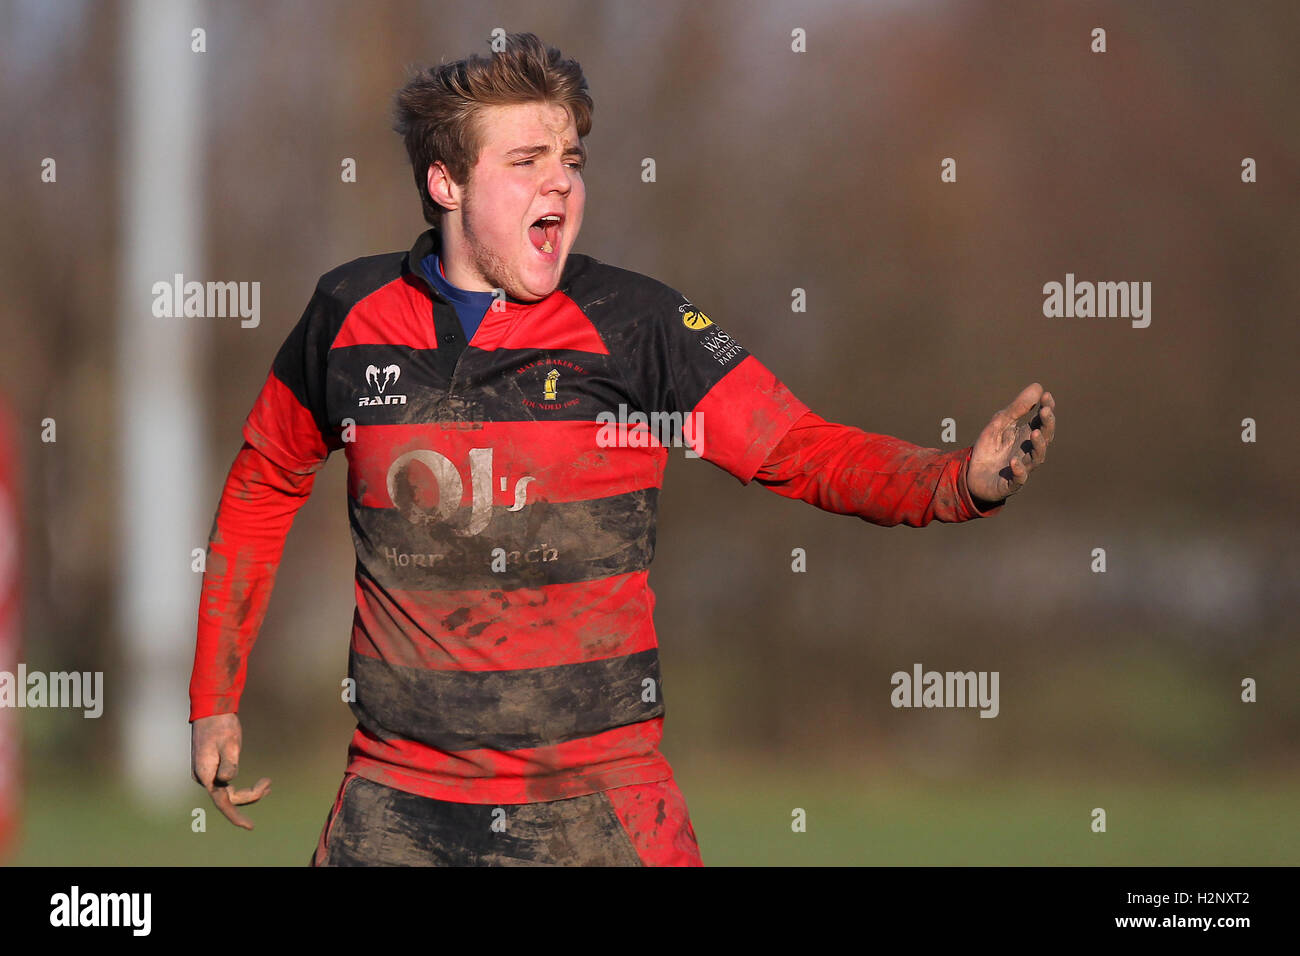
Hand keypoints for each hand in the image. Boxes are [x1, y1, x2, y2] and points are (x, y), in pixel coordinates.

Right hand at [190, 712, 270, 829]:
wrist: (211, 710)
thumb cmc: (221, 725)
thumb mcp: (229, 743)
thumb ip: (229, 763)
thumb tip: (227, 780)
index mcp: (205, 774)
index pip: (221, 802)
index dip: (235, 815)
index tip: (250, 826)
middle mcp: (204, 777)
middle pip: (228, 798)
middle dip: (249, 796)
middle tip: (268, 784)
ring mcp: (207, 774)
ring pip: (228, 792)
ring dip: (248, 792)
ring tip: (268, 784)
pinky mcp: (212, 768)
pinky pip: (227, 783)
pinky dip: (242, 786)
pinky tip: (259, 784)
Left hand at [966, 383, 1055, 505]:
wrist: (971, 474)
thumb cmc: (989, 448)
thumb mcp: (999, 423)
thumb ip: (1017, 408)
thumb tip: (1038, 387)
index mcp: (1026, 435)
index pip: (1042, 421)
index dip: (1047, 409)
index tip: (1046, 396)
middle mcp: (1028, 451)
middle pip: (1045, 438)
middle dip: (1047, 425)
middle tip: (1045, 411)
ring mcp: (1022, 468)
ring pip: (1036, 458)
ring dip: (1038, 445)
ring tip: (1035, 433)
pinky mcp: (1010, 484)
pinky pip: (1019, 479)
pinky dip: (1019, 470)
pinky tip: (1014, 461)